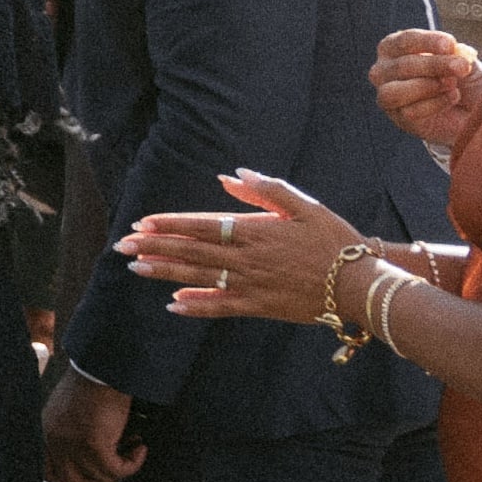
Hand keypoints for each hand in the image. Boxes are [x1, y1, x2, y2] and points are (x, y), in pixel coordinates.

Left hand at [40, 365, 145, 481]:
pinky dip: (133, 463)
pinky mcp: (93, 446)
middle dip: (98, 480)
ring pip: (99, 477)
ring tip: (132, 447)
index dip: (72, 480)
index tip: (91, 476)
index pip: (49, 473)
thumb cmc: (93, 384)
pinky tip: (139, 447)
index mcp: (45, 434)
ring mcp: (71, 446)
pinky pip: (117, 470)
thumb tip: (89, 461)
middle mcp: (53, 442)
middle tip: (115, 467)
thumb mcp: (71, 413)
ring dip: (121, 467)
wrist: (105, 368)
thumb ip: (71, 436)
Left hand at [116, 169, 384, 329]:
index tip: (143, 223)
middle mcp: (247, 257)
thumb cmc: (335, 239)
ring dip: (164, 273)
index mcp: (255, 230)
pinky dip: (196, 306)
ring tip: (135, 268)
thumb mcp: (305, 206)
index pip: (202, 225)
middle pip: (191, 251)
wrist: (360, 282)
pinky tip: (172, 305)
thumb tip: (232, 174)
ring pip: (199, 277)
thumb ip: (267, 190)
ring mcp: (251, 283)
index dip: (170, 224)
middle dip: (154, 247)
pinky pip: (221, 306)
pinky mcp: (259, 306)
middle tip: (122, 245)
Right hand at [371, 29, 481, 147]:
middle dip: (435, 65)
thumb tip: (456, 52)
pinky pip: (410, 111)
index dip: (428, 42)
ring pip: (395, 91)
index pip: (405, 41)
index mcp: (394, 47)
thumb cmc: (460, 77)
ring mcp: (386, 95)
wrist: (469, 108)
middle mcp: (383, 70)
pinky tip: (452, 98)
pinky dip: (436, 104)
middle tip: (461, 67)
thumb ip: (459, 55)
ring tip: (453, 84)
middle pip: (402, 66)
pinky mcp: (397, 116)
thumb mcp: (465, 60)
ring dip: (428, 86)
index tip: (450, 45)